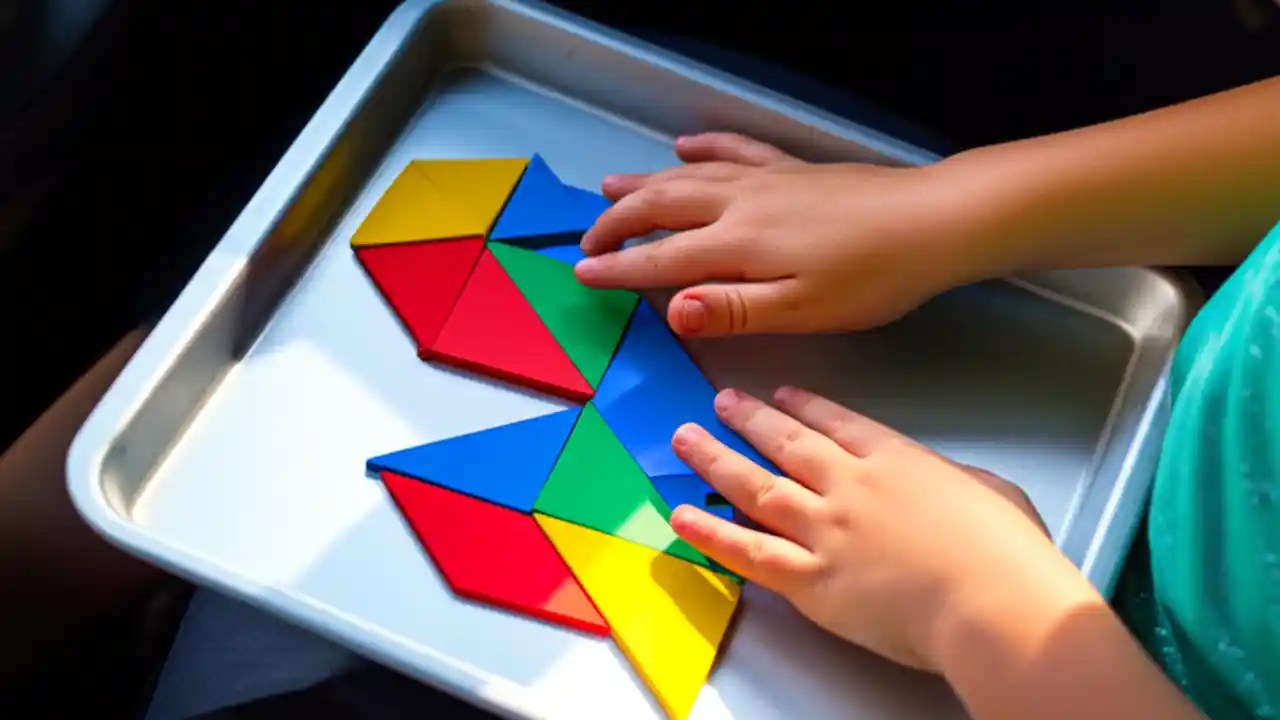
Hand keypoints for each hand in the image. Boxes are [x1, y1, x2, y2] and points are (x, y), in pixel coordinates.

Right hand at [576, 133, 988, 336]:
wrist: (931, 222)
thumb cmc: (872, 277)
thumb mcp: (803, 309)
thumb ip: (734, 309)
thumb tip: (672, 310)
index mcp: (739, 245)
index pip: (661, 258)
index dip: (619, 269)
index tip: (582, 276)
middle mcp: (741, 204)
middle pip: (662, 206)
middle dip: (617, 223)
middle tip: (586, 242)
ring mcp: (766, 180)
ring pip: (688, 176)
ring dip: (644, 183)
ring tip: (609, 189)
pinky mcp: (791, 170)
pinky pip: (735, 151)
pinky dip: (704, 148)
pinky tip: (686, 145)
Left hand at [669, 386, 1062, 672]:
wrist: (993, 602)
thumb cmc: (1008, 554)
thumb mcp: (992, 492)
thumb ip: (952, 481)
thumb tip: (942, 485)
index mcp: (896, 460)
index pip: (838, 423)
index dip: (805, 406)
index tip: (782, 394)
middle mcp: (850, 486)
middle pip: (787, 442)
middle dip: (750, 419)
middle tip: (722, 401)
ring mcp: (825, 530)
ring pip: (756, 486)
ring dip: (715, 459)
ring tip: (685, 440)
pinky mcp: (811, 580)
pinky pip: (748, 552)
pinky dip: (709, 534)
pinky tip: (680, 517)